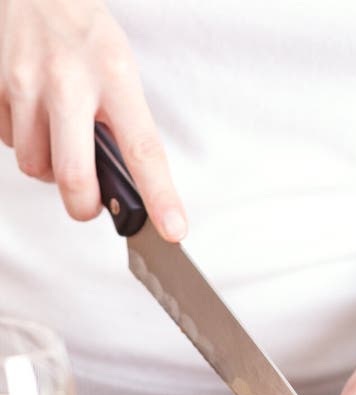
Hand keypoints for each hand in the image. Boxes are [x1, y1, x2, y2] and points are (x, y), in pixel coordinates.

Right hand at [0, 0, 185, 240]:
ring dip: (53, 172)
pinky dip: (28, 146)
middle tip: (93, 202)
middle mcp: (69, 81)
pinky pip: (11, 146)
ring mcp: (27, 84)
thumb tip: (130, 188)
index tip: (173, 229)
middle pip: (75, 177)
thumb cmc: (87, 37)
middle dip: (85, 204)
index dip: (160, 196)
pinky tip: (39, 121)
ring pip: (37, 168)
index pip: (143, 150)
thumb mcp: (122, 72)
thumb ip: (125, 127)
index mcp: (116, 76)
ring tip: (63, 142)